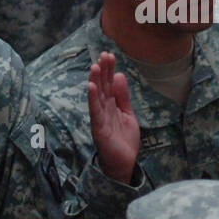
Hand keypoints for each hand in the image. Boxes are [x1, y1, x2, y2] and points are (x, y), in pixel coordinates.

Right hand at [87, 51, 139, 184]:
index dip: (108, 70)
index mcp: (111, 105)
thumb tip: (119, 75)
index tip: (109, 55)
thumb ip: (123, 96)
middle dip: (103, 71)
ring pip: (97, 96)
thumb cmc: (123, 140)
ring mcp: (100, 118)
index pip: (108, 84)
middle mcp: (103, 110)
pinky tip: (91, 87)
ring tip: (95, 66)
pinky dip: (93, 99)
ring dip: (95, 81)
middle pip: (102, 86)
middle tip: (104, 54)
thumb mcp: (127, 114)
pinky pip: (95, 111)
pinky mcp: (99, 128)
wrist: (124, 164)